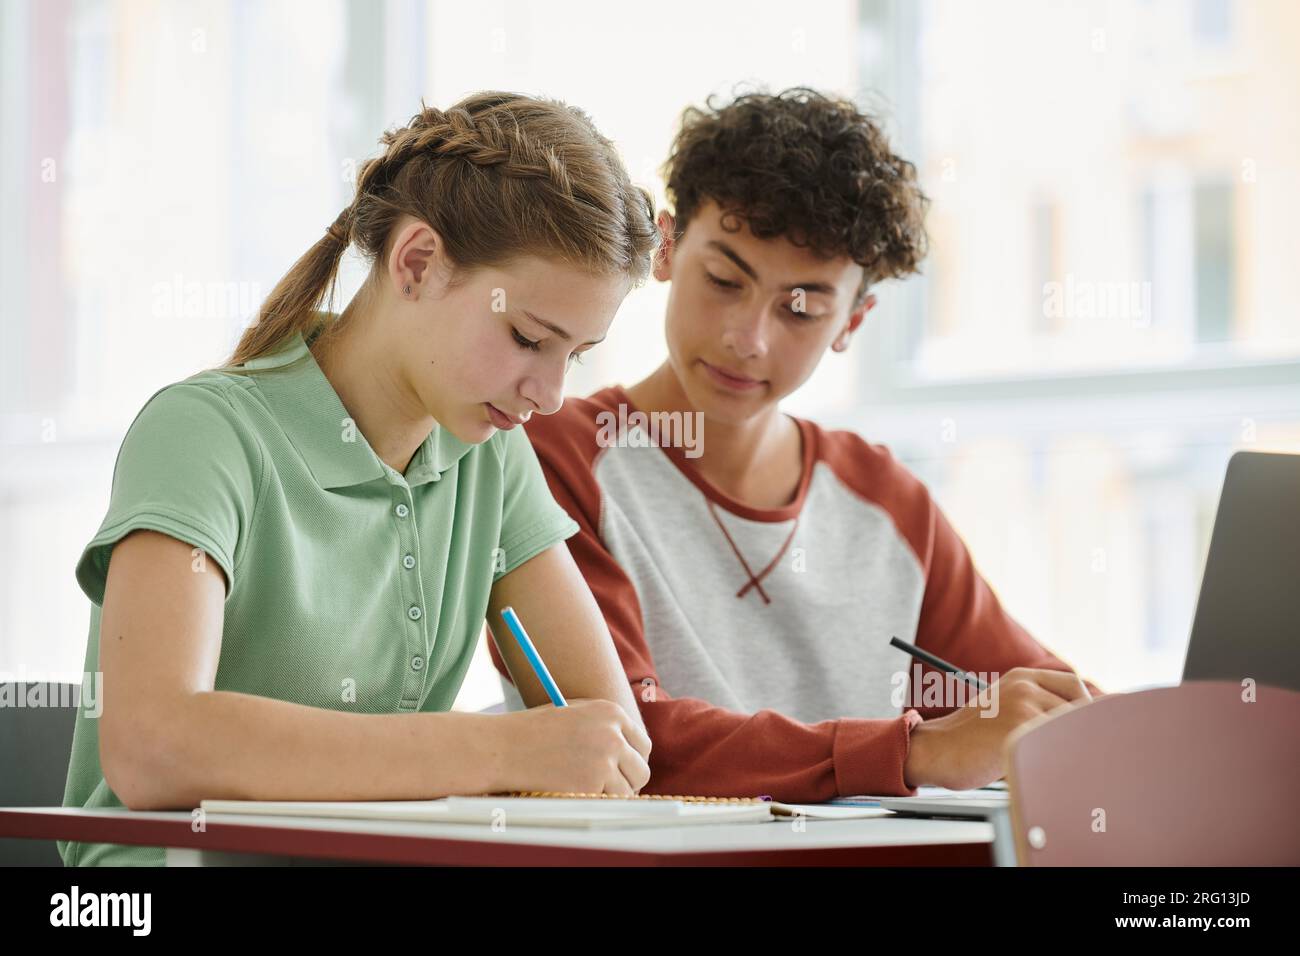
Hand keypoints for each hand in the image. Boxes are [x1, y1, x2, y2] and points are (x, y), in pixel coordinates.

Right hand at [499, 698, 651, 795]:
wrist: (505, 746)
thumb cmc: (534, 731)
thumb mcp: (574, 713)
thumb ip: (603, 726)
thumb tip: (628, 749)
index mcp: (610, 712)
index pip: (643, 744)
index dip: (634, 760)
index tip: (624, 770)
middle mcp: (613, 734)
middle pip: (641, 769)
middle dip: (629, 782)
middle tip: (611, 788)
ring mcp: (604, 760)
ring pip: (628, 791)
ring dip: (613, 796)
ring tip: (590, 791)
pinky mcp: (591, 783)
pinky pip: (607, 802)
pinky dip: (596, 803)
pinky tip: (577, 793)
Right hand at [903, 667, 1092, 789]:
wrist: (936, 749)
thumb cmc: (969, 738)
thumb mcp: (1004, 708)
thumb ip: (1037, 707)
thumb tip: (1082, 724)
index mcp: (1022, 677)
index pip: (1075, 686)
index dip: (1088, 709)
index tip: (1092, 728)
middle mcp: (1025, 686)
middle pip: (1078, 707)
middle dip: (1083, 730)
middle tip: (1080, 749)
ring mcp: (1023, 705)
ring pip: (1069, 729)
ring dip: (1067, 747)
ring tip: (1050, 760)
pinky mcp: (1020, 729)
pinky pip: (1055, 746)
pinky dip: (1054, 760)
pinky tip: (1038, 766)